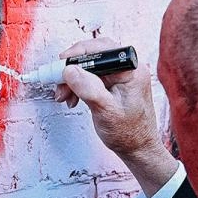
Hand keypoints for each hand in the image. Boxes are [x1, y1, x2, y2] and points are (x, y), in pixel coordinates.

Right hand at [55, 38, 178, 193]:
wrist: (138, 148)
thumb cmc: (129, 133)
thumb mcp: (105, 111)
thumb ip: (88, 88)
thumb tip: (70, 70)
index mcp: (132, 70)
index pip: (102, 49)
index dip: (79, 54)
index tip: (62, 63)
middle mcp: (129, 68)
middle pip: (94, 55)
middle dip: (73, 68)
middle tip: (59, 82)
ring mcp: (122, 76)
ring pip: (90, 66)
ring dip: (73, 78)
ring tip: (64, 96)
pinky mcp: (115, 84)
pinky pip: (92, 76)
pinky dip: (79, 85)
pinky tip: (73, 98)